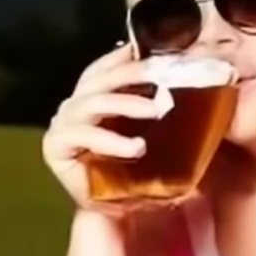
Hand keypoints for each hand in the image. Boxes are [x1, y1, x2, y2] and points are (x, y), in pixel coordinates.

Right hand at [41, 44, 159, 210]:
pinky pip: (84, 136)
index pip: (109, 64)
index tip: (158, 49)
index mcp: (95, 94)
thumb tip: (198, 78)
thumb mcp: (154, 132)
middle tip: (165, 73)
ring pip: (93, 101)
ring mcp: (64, 122)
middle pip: (102, 76)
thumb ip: (161, 106)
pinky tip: (136, 147)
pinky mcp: (56, 146)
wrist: (118, 206)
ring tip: (155, 111)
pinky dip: (111, 140)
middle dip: (133, 72)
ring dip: (125, 102)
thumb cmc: (137, 166)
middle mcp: (76, 103)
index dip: (129, 55)